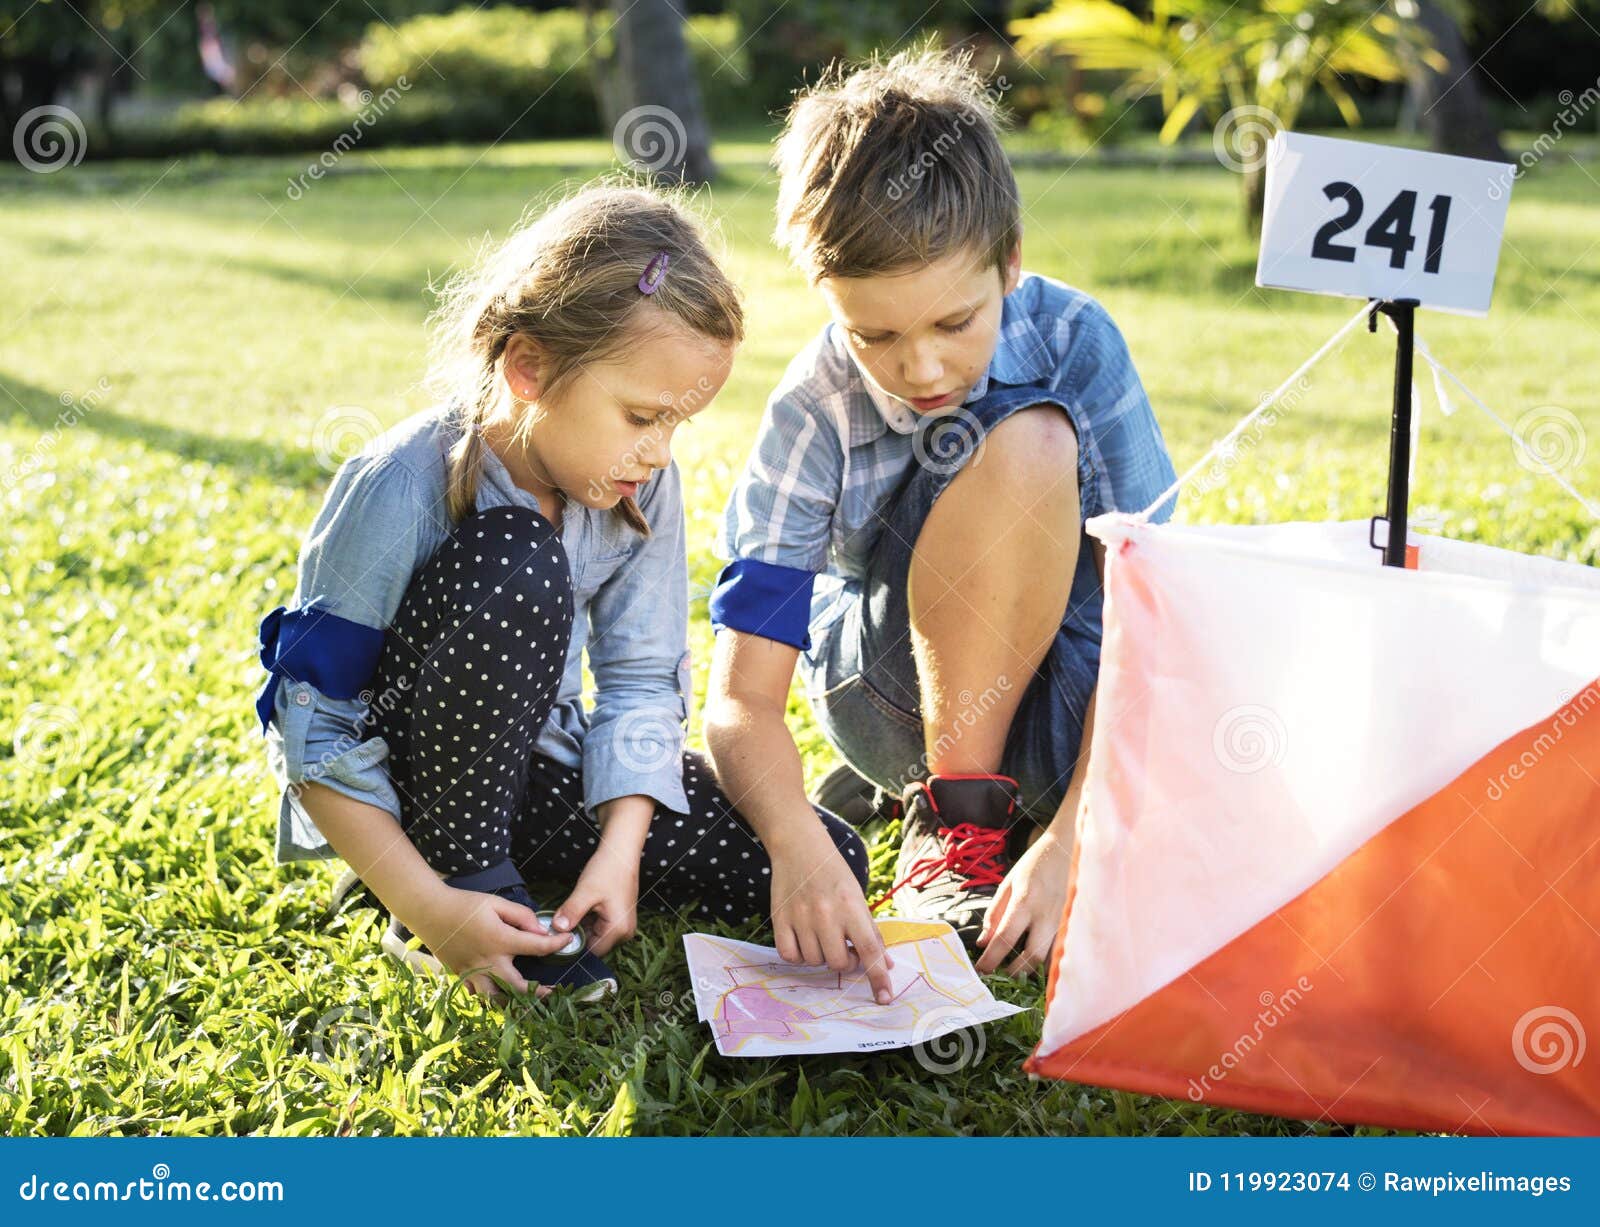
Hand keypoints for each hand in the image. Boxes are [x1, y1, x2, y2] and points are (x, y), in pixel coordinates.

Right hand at [409, 884, 574, 1001]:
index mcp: (500, 941)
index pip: (538, 947)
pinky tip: (499, 992)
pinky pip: (477, 995)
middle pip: (519, 989)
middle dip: (540, 993)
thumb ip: (522, 916)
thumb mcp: (496, 903)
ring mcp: (472, 973)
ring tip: (526, 1001)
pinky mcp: (460, 977)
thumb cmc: (464, 904)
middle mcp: (488, 962)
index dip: (557, 944)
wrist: (429, 911)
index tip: (568, 940)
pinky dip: (489, 997)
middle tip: (554, 992)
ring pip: (496, 1000)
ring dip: (513, 1002)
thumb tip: (541, 931)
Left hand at [553, 841, 639, 955]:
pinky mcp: (618, 917)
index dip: (573, 946)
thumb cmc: (607, 870)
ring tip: (567, 914)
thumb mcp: (586, 892)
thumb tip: (556, 928)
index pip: (591, 952)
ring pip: (594, 935)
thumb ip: (571, 912)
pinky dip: (586, 921)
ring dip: (580, 928)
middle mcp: (623, 932)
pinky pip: (599, 926)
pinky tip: (578, 909)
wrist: (621, 852)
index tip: (556, 937)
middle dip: (576, 936)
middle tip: (559, 923)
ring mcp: (622, 925)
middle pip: (593, 945)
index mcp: (618, 929)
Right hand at [770, 826, 893, 1002]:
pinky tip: (804, 940)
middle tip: (845, 947)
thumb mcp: (858, 897)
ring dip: (821, 957)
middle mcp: (826, 913)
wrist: (799, 847)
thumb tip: (886, 965)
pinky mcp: (779, 919)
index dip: (878, 977)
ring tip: (822, 936)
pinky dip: (798, 955)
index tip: (885, 998)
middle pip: (839, 962)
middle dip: (845, 962)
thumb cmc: (834, 873)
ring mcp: (800, 917)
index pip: (869, 949)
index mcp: (851, 906)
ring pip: (814, 962)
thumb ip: (871, 932)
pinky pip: (790, 956)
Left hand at [974, 827, 1072, 976]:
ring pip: (1050, 959)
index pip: (1005, 938)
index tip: (980, 969)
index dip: (991, 958)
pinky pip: (1060, 951)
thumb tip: (983, 942)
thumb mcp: (1008, 883)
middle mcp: (1047, 914)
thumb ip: (995, 913)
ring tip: (1017, 964)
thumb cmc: (1035, 865)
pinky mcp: (1075, 925)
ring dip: (1032, 967)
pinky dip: (1048, 960)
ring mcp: (1064, 922)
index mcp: (1025, 901)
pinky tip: (1037, 956)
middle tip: (1000, 972)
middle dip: (1014, 971)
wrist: (1069, 849)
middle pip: (1032, 957)